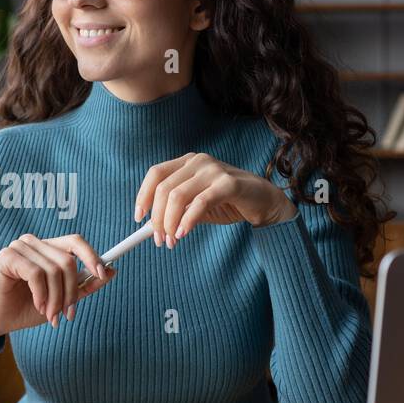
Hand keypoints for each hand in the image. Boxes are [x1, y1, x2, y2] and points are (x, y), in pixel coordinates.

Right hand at [0, 233, 117, 339]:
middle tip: (68, 313)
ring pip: (54, 269)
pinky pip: (36, 274)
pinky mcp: (8, 256)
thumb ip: (84, 284)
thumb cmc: (26, 308)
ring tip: (51, 315)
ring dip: (56, 298)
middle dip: (71, 291)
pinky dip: (41, 294)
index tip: (104, 274)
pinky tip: (37, 305)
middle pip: (67, 260)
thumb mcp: (62, 298)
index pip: (75, 242)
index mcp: (47, 248)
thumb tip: (112, 271)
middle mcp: (34, 242)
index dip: (92, 256)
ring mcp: (19, 246)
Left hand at [133, 152, 296, 248]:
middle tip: (159, 239)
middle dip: (157, 218)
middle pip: (164, 189)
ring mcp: (214, 170)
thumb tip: (151, 226)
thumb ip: (176, 211)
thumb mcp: (197, 206)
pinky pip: (199, 203)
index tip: (139, 218)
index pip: (155, 174)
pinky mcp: (228, 183)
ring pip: (178, 196)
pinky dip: (187, 221)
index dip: (143, 196)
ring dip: (170, 223)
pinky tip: (183, 234)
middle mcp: (198, 161)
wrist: (264, 203)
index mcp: (187, 162)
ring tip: (171, 241)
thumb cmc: (228, 202)